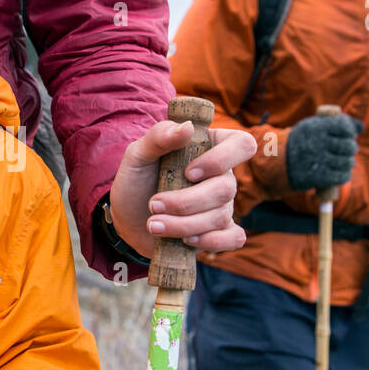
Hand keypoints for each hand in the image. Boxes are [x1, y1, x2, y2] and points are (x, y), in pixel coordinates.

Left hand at [108, 121, 255, 257]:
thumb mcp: (138, 155)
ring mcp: (223, 205)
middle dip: (186, 202)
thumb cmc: (136, 180)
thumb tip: (187, 127)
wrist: (126, 218)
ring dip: (183, 224)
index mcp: (209, 148)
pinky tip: (184, 240)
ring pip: (221, 216)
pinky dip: (209, 241)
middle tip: (154, 204)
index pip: (241, 144)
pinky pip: (233, 238)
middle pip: (226, 188)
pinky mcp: (219, 231)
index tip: (188, 172)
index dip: (221, 159)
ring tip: (153, 225)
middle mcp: (222, 175)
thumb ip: (159, 137)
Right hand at [285, 113, 362, 191]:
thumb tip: (360, 127)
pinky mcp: (318, 177)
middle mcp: (317, 143)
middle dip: (351, 149)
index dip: (350, 131)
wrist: (275, 162)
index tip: (348, 134)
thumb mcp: (312, 126)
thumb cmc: (299, 141)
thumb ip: (336, 123)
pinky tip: (341, 173)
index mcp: (315, 128)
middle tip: (346, 150)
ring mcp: (318, 161)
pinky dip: (344, 176)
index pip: (344, 126)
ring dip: (348, 163)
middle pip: (349, 146)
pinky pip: (342, 177)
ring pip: (347, 162)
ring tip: (343, 162)